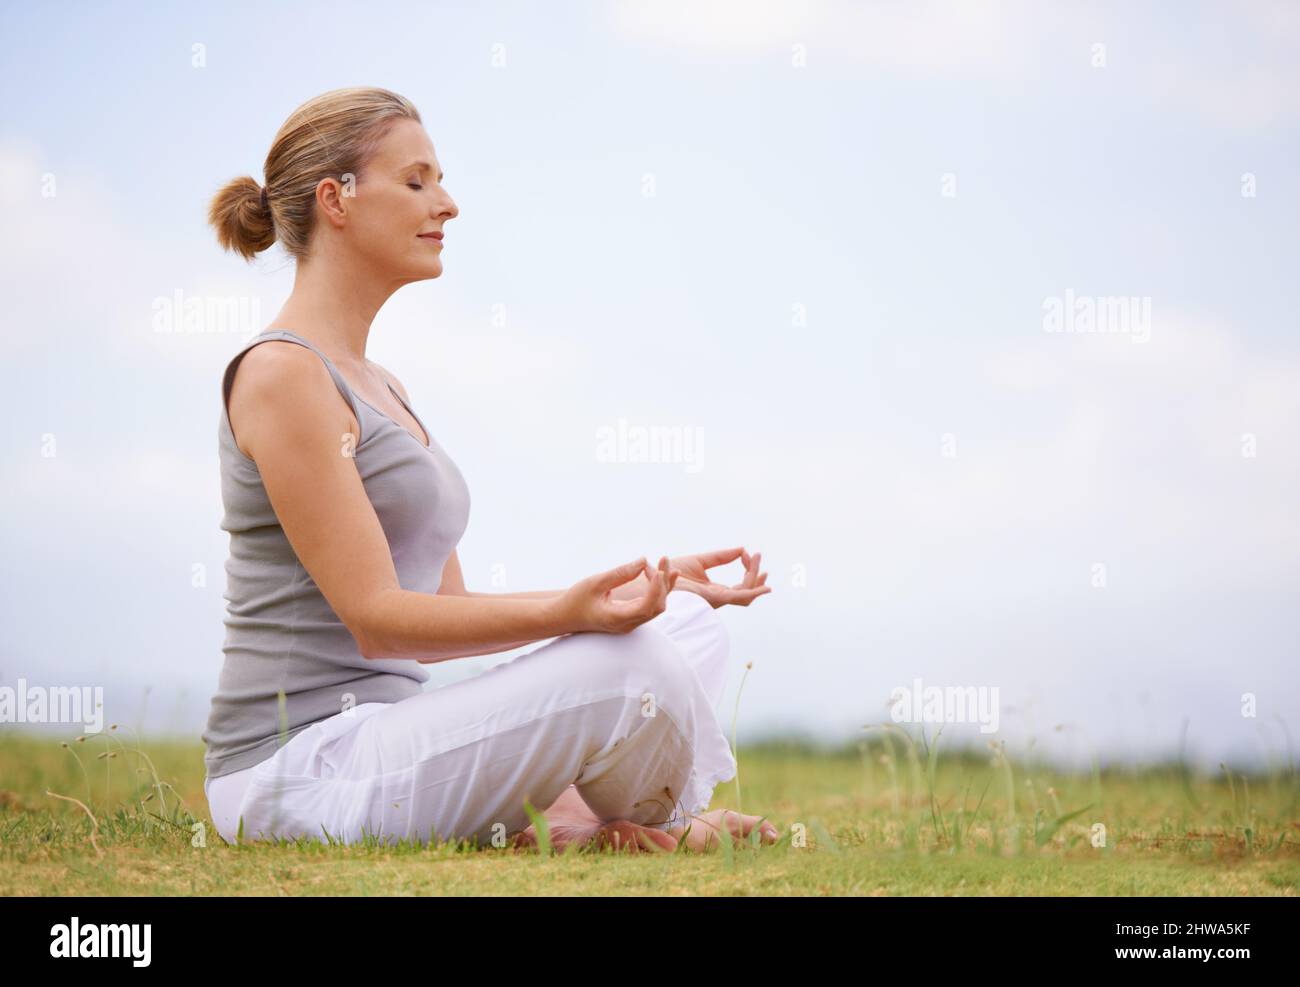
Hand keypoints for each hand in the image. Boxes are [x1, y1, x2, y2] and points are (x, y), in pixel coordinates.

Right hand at [556, 556, 678, 633]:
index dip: (656, 587)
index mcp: (618, 618)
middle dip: (663, 582)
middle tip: (661, 559)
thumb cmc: (576, 600)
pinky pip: (650, 605)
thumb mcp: (596, 583)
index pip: (647, 606)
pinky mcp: (630, 618)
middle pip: (657, 606)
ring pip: (657, 606)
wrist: (565, 617)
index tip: (656, 568)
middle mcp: (628, 624)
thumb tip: (644, 560)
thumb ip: (620, 573)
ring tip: (665, 562)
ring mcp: (631, 623)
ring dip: (663, 585)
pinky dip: (658, 590)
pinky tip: (664, 574)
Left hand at [668, 546, 769, 608]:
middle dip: (755, 574)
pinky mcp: (713, 598)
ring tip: (758, 560)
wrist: (654, 580)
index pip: (741, 586)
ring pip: (746, 594)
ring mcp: (717, 600)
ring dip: (755, 578)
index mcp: (716, 592)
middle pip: (746, 591)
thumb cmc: (670, 574)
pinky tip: (764, 586)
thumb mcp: (701, 561)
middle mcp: (719, 598)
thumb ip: (721, 556)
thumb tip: (741, 549)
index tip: (747, 553)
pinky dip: (753, 592)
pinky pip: (739, 597)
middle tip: (757, 555)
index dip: (749, 571)